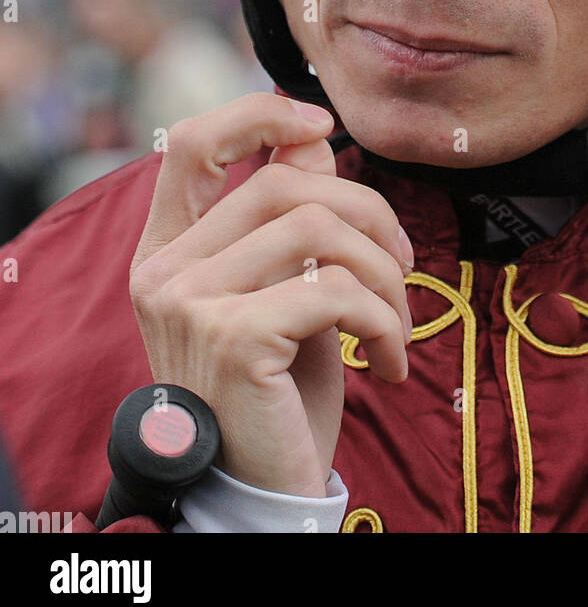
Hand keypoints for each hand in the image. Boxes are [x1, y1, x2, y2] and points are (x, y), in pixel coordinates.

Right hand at [129, 92, 413, 497]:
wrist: (258, 494)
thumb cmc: (275, 392)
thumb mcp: (282, 291)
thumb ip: (287, 217)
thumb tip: (310, 133)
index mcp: (169, 249)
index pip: (192, 144)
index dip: (258, 112)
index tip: (320, 121)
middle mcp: (165, 270)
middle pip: (285, 182)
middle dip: (368, 213)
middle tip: (402, 266)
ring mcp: (192, 303)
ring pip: (316, 227)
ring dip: (384, 271)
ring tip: (398, 320)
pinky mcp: (234, 339)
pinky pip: (336, 290)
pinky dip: (384, 320)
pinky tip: (389, 361)